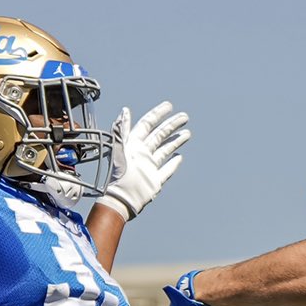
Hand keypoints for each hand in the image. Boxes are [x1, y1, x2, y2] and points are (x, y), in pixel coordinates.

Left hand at [94, 101, 191, 220]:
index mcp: (134, 144)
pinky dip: (173, 163)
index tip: (169, 106)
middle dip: (172, 124)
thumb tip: (125, 110)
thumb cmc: (119, 175)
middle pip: (160, 134)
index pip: (148, 124)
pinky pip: (166, 169)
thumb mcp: (119, 149)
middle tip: (184, 117)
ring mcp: (149, 167)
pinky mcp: (155, 180)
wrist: (121, 199)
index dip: (158, 114)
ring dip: (176, 140)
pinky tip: (179, 157)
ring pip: (165, 150)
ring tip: (187, 133)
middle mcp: (142, 153)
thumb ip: (122, 130)